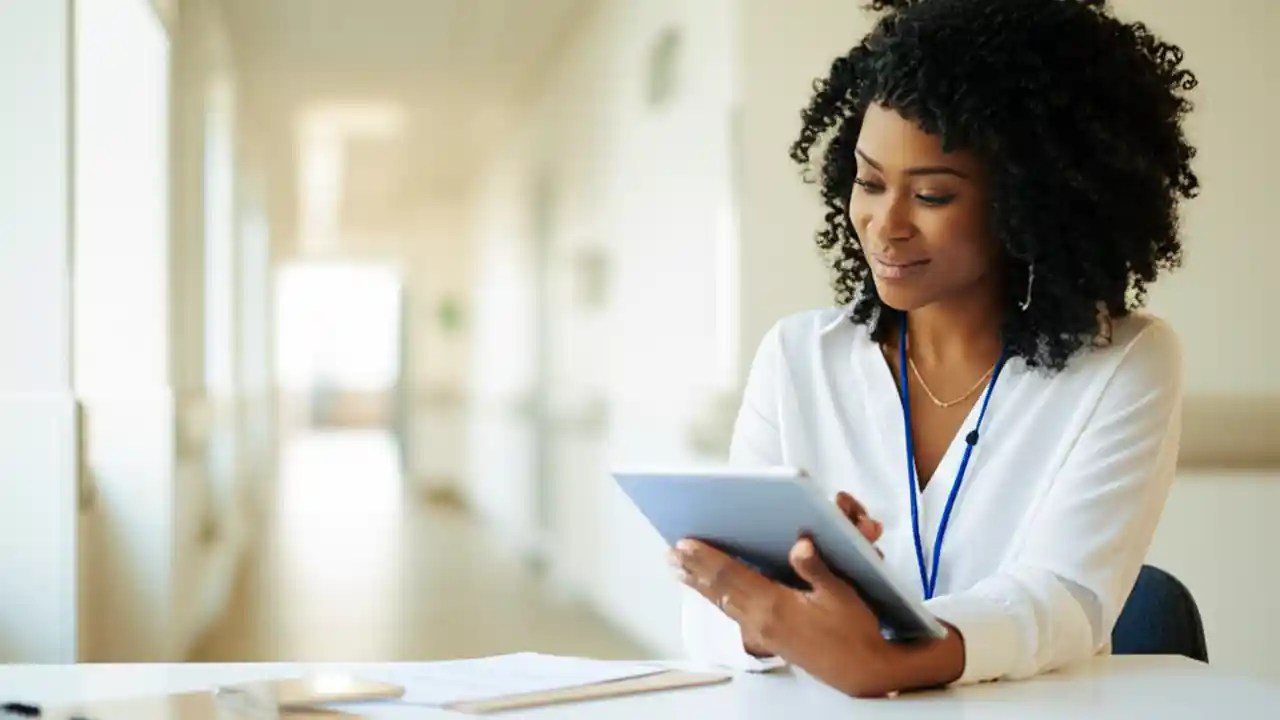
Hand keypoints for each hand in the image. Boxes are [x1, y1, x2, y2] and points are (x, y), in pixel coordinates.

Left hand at [671, 495, 962, 696]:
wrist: (863, 672)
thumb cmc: (855, 631)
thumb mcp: (841, 595)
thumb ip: (816, 568)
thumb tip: (799, 544)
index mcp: (775, 606)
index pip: (732, 576)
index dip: (706, 559)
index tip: (684, 544)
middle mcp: (761, 621)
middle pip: (720, 590)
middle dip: (694, 571)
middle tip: (670, 555)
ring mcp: (762, 633)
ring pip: (724, 604)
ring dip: (700, 586)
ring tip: (680, 572)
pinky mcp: (768, 641)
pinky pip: (735, 615)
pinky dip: (719, 600)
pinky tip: (714, 595)